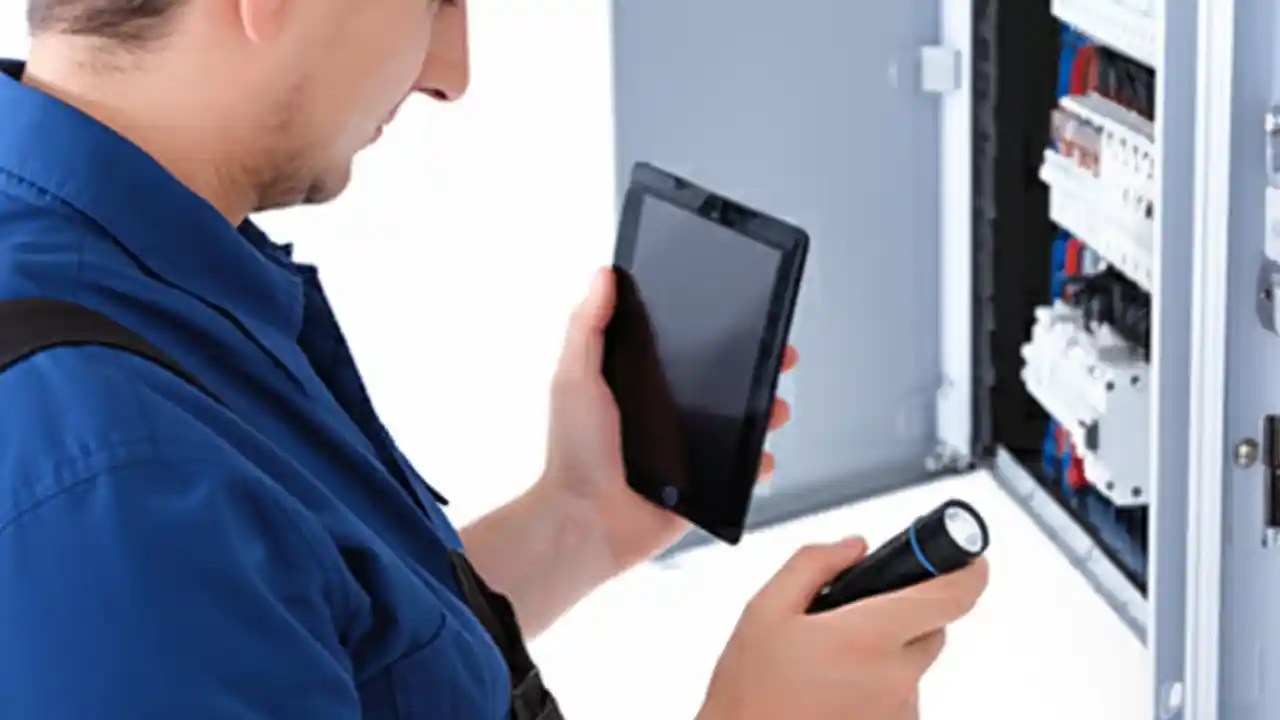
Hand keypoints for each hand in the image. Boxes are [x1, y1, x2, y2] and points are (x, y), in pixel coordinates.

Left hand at [540, 267, 796, 568]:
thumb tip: (603, 275)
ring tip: (774, 405)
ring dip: (766, 409)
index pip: (683, 343)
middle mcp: (665, 411)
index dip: (713, 326)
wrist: (585, 522)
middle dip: (757, 366)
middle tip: (778, 355)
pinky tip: (761, 454)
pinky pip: (741, 470)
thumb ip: (587, 326)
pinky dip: (758, 462)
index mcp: (637, 382)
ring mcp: (686, 447)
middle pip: (722, 379)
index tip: (740, 311)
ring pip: (740, 421)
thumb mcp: (574, 377)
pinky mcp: (701, 484)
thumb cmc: (573, 453)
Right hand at [698, 537, 988, 719]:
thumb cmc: (749, 692)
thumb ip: (813, 563)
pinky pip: (901, 698)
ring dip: (887, 655)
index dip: (968, 569)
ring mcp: (898, 714)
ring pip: (914, 665)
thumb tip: (854, 546)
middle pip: (932, 628)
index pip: (952, 596)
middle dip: (903, 613)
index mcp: (868, 637)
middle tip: (855, 617)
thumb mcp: (765, 610)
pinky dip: (879, 687)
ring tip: (831, 665)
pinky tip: (835, 691)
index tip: (968, 558)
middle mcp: (895, 679)